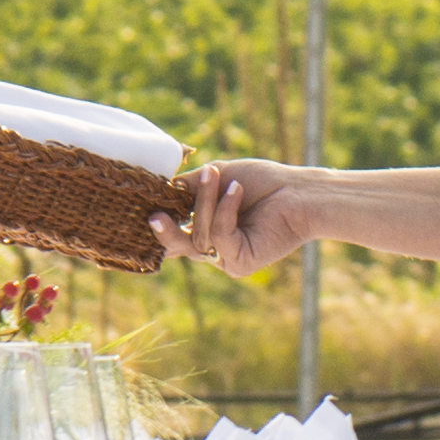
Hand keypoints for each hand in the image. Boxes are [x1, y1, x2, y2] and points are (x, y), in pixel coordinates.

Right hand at [170, 160, 331, 278]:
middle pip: (178, 246)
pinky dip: (225, 210)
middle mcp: (214, 248)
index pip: (174, 234)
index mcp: (206, 229)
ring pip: (198, 238)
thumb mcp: (217, 177)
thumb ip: (188, 187)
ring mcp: (226, 258)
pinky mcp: (240, 263)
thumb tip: (159, 190)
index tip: (141, 214)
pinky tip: (236, 190)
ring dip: (205, 202)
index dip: (157, 229)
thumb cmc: (262, 182)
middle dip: (166, 231)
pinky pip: (219, 237)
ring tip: (215, 175)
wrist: (298, 192)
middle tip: (154, 217)